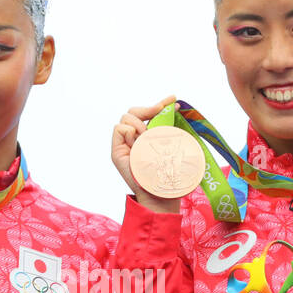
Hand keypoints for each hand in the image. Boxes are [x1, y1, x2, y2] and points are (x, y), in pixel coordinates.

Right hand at [110, 94, 180, 214]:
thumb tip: (175, 106)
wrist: (159, 193)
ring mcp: (124, 144)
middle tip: (160, 111)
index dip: (159, 104)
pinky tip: (137, 143)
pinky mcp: (117, 151)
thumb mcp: (169, 144)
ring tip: (147, 139)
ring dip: (139, 124)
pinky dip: (129, 132)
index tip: (173, 99)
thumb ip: (167, 127)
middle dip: (148, 109)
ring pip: (126, 117)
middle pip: (134, 111)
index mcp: (146, 136)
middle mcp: (134, 139)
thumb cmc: (166, 173)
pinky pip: (119, 128)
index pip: (147, 114)